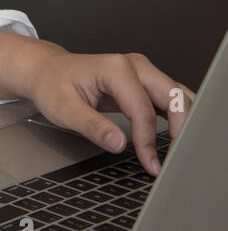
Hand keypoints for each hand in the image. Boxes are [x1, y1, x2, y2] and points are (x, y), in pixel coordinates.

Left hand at [0, 32, 196, 175]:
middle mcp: (135, 65)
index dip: (148, 140)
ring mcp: (142, 72)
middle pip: (174, 97)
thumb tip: (119, 144)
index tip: (150, 164)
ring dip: (185, 124)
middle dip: (181, 130)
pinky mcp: (145, 82)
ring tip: (179, 153)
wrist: (46, 71)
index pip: (143, 109)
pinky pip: (171, 99)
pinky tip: (177, 139)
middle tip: (176, 160)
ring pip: (178, 97)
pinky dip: (178, 118)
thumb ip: (92, 126)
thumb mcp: (63, 109)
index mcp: (115, 68)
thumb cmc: (51, 85)